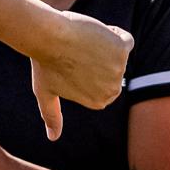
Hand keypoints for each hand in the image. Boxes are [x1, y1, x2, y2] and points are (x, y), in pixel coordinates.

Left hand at [31, 12, 130, 140]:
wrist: (47, 37)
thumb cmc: (44, 64)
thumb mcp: (45, 93)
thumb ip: (52, 116)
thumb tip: (52, 138)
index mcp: (98, 101)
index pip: (99, 82)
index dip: (85, 70)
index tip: (72, 62)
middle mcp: (112, 89)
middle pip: (110, 69)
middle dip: (95, 59)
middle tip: (75, 52)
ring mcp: (119, 69)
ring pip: (114, 52)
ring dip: (100, 44)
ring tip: (80, 43)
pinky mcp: (123, 49)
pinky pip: (126, 39)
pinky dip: (115, 34)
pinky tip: (96, 32)